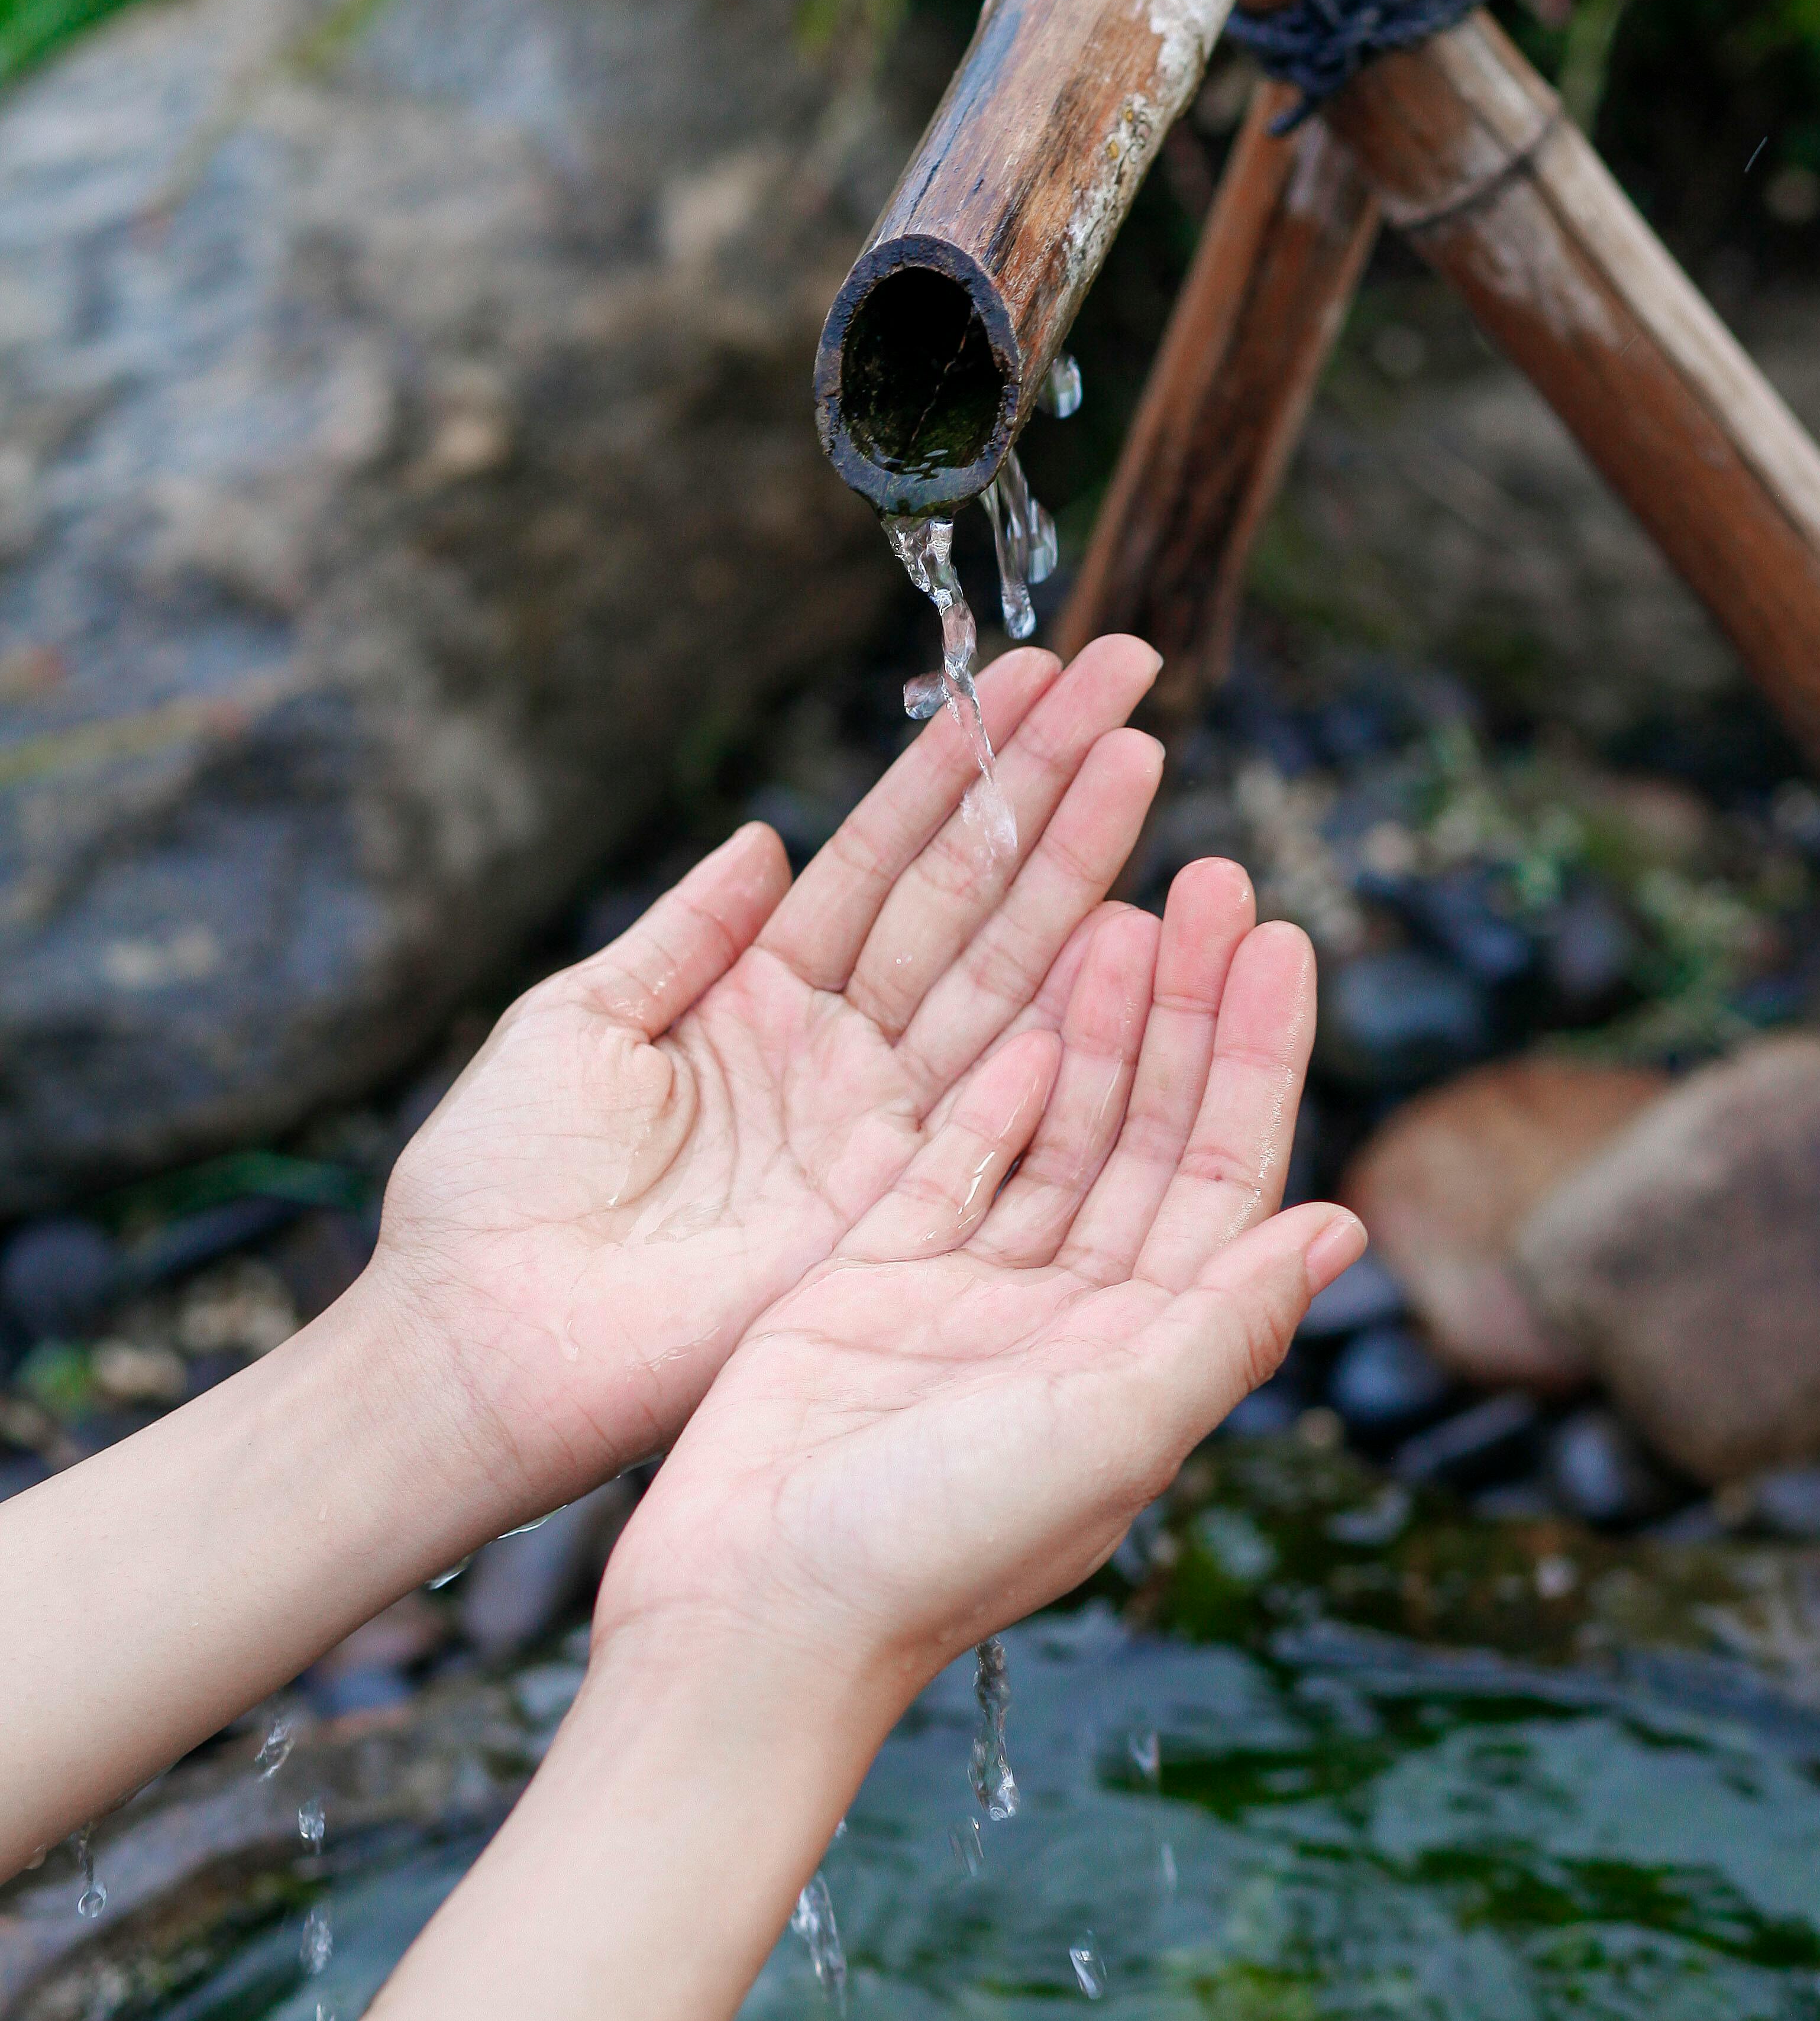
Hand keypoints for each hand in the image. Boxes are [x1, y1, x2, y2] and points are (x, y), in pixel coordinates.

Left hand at [368, 638, 1168, 1524]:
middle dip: (1048, 785)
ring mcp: (875, 1121)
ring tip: (1141, 753)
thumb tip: (763, 835)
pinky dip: (1061, 1007)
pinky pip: (993, 1087)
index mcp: (755, 995)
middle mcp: (837, 1049)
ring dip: (1077, 863)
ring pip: (1001, 966)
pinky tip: (1124, 916)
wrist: (477, 1344)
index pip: (881, 856)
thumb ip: (685, 933)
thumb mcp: (575, 1022)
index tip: (1029, 677)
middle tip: (1128, 678)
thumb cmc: (493, 1193)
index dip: (955, 768)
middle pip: (964, 892)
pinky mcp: (893, 1199)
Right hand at [592, 860, 1364, 1701]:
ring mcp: (973, 1295)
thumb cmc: (936, 1547)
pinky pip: (955, 1161)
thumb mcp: (1108, 1431)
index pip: (1228, 1174)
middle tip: (1215, 880)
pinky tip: (1032, 1004)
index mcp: (1147, 1356)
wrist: (753, 1615)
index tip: (1283, 940)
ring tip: (1129, 908)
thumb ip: (1225, 1327)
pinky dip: (998, 1089)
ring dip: (1100, 1024)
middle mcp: (1075, 1319)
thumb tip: (1345, 1227)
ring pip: (1061, 1129)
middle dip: (1189, 1008)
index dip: (1260, 1056)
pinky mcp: (873, 1280)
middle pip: (1154, 1131)